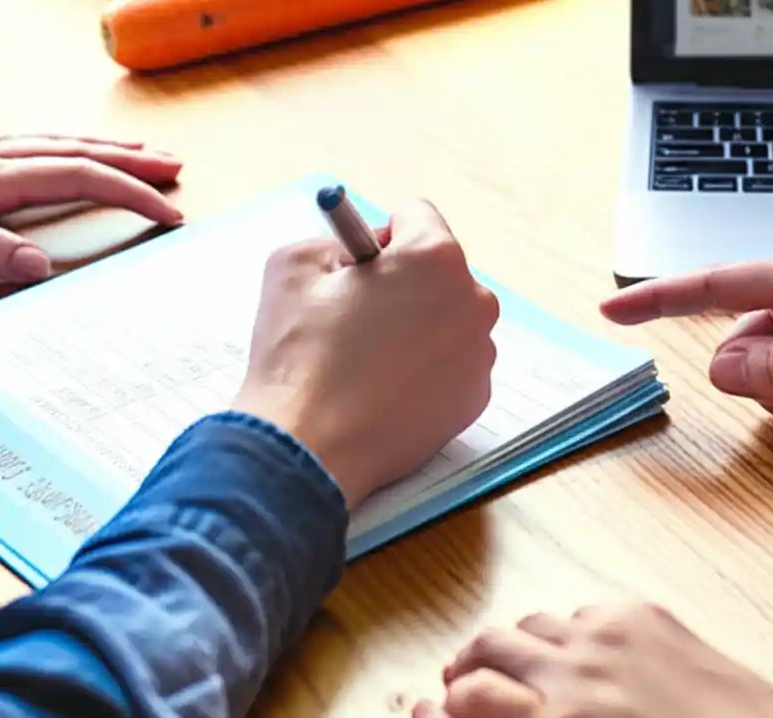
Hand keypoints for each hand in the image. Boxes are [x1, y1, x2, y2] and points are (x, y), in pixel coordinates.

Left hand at [0, 133, 183, 282]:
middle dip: (133, 162)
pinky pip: (34, 142)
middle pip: (77, 152)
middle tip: (178, 170)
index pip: (75, 179)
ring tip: (148, 153)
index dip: (127, 193)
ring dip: (108, 148)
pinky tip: (78, 148)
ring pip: (58, 142)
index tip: (167, 211)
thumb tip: (38, 264)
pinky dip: (71, 144)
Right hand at [231, 200, 499, 506]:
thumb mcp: (293, 266)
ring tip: (369, 359)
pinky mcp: (475, 398)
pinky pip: (452, 365)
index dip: (378, 238)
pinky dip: (425, 369)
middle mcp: (472, 301)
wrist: (309, 446)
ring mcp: (479, 354)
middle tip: (359, 315)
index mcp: (434, 257)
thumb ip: (334, 241)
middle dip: (404, 283)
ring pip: (448, 319)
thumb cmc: (299, 356)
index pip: (416, 216)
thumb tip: (357, 255)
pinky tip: (384, 388)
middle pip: (439, 271)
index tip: (359, 266)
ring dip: (417, 327)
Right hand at [414, 604, 772, 717]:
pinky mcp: (642, 616)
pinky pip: (580, 612)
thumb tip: (487, 714)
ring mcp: (608, 637)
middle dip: (467, 668)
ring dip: (514, 646)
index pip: (464, 700)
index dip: (438, 708)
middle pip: (485, 649)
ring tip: (518, 667)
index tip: (432, 711)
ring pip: (529, 623)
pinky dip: (569, 632)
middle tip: (464, 686)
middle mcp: (572, 674)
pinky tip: (581, 656)